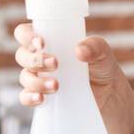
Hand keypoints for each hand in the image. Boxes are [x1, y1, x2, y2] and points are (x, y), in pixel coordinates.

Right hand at [13, 23, 133, 133]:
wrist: (110, 96)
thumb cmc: (102, 67)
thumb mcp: (102, 53)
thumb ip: (95, 46)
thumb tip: (79, 50)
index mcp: (47, 41)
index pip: (25, 34)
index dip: (27, 36)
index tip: (42, 43)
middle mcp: (39, 59)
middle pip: (22, 56)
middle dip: (35, 59)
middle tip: (55, 63)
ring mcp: (39, 79)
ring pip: (25, 78)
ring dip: (36, 81)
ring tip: (56, 85)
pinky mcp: (43, 98)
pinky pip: (26, 98)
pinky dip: (30, 98)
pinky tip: (41, 99)